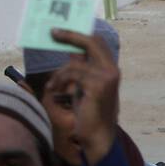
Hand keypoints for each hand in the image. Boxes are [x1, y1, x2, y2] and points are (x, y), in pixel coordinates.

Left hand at [46, 29, 120, 165]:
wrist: (97, 135)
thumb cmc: (90, 111)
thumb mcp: (84, 86)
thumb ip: (81, 68)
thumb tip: (71, 50)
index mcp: (111, 69)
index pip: (98, 42)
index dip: (80, 33)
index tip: (62, 30)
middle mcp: (112, 70)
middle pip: (92, 42)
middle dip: (71, 35)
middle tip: (53, 32)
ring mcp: (106, 78)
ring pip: (75, 63)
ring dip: (59, 74)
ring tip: (52, 86)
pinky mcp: (97, 87)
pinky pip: (72, 74)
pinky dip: (59, 81)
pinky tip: (53, 91)